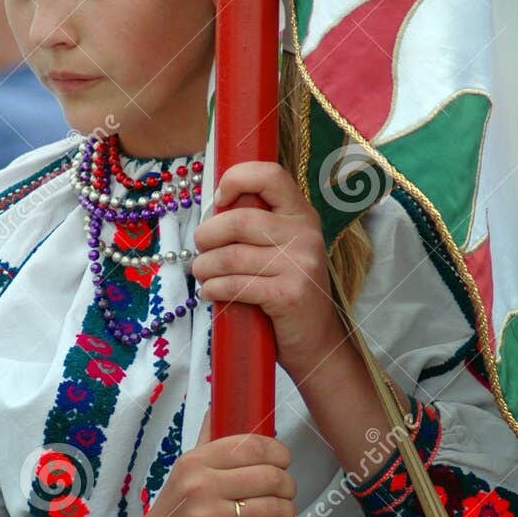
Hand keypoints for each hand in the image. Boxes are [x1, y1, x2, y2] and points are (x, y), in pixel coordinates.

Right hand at [134, 410, 297, 516]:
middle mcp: (199, 486)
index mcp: (195, 462)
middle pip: (269, 476)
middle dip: (289, 486)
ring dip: (287, 513)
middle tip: (287, 493)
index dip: (280, 453)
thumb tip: (216, 404)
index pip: (253, 445)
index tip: (284, 463)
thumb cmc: (171, 516)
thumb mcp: (182, 472)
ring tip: (283, 515)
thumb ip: (205, 441)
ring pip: (272, 508)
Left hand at [191, 160, 341, 377]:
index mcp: (301, 214)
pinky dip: (214, 289)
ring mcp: (300, 264)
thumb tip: (211, 213)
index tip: (220, 201)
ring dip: (204, 268)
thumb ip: (257, 227)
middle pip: (238, 220)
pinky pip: (236, 285)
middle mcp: (305, 234)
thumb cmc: (287, 291)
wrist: (317, 341)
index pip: (270, 175)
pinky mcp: (289, 294)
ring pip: (231, 256)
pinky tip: (211, 293)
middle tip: (200, 252)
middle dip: (207, 236)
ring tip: (202, 275)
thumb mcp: (281, 250)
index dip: (236, 179)